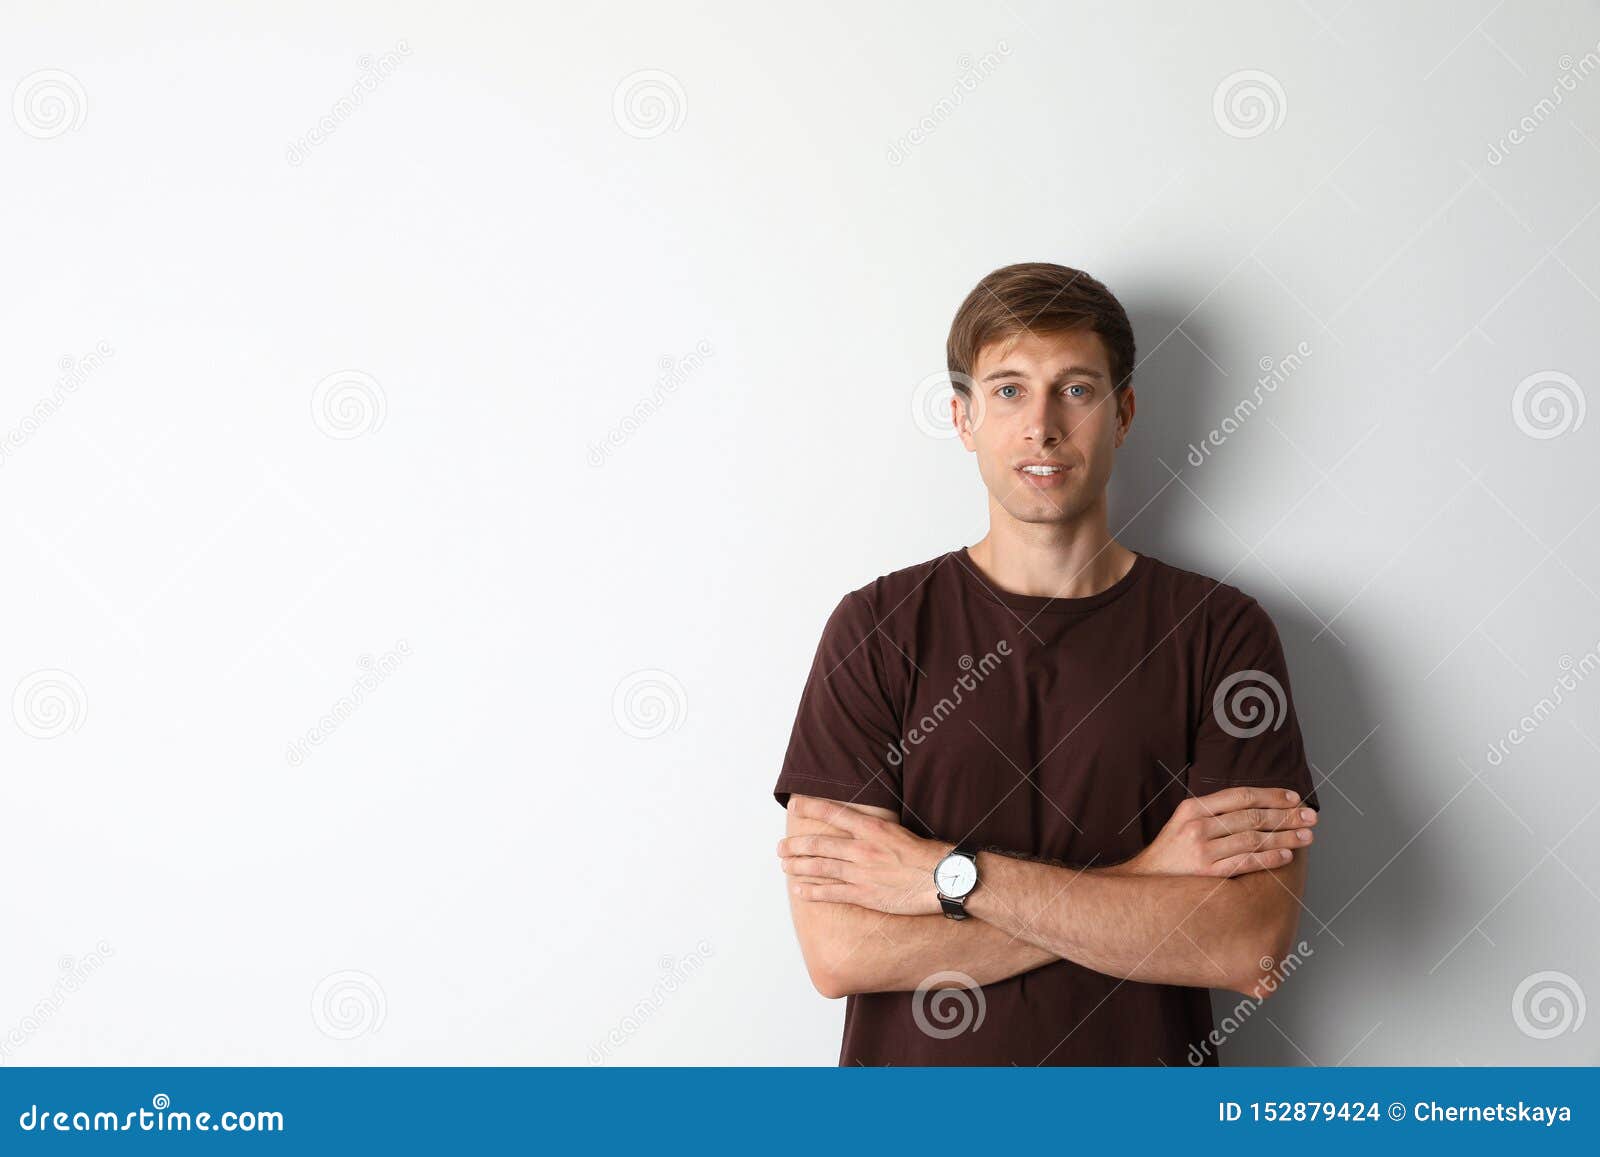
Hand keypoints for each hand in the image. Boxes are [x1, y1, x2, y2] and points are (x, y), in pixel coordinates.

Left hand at [777, 795, 948, 915]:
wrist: (942, 878)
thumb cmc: (927, 855)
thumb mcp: (900, 832)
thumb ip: (877, 831)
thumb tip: (862, 828)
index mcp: (871, 829)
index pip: (833, 813)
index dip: (810, 807)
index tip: (794, 805)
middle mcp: (861, 848)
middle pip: (819, 844)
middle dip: (795, 845)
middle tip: (780, 847)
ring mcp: (860, 872)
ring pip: (820, 867)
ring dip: (798, 867)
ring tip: (785, 866)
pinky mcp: (864, 894)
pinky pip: (831, 893)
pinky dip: (812, 891)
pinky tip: (800, 890)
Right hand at [1122, 786, 1315, 877]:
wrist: (1146, 881)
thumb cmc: (1172, 852)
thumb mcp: (1184, 822)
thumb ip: (1213, 812)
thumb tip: (1257, 806)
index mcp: (1194, 808)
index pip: (1241, 796)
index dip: (1272, 795)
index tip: (1295, 798)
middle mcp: (1198, 826)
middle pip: (1252, 816)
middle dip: (1287, 816)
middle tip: (1311, 817)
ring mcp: (1203, 850)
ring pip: (1254, 839)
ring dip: (1285, 837)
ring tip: (1306, 837)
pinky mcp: (1208, 874)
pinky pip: (1246, 863)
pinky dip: (1269, 858)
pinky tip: (1286, 856)